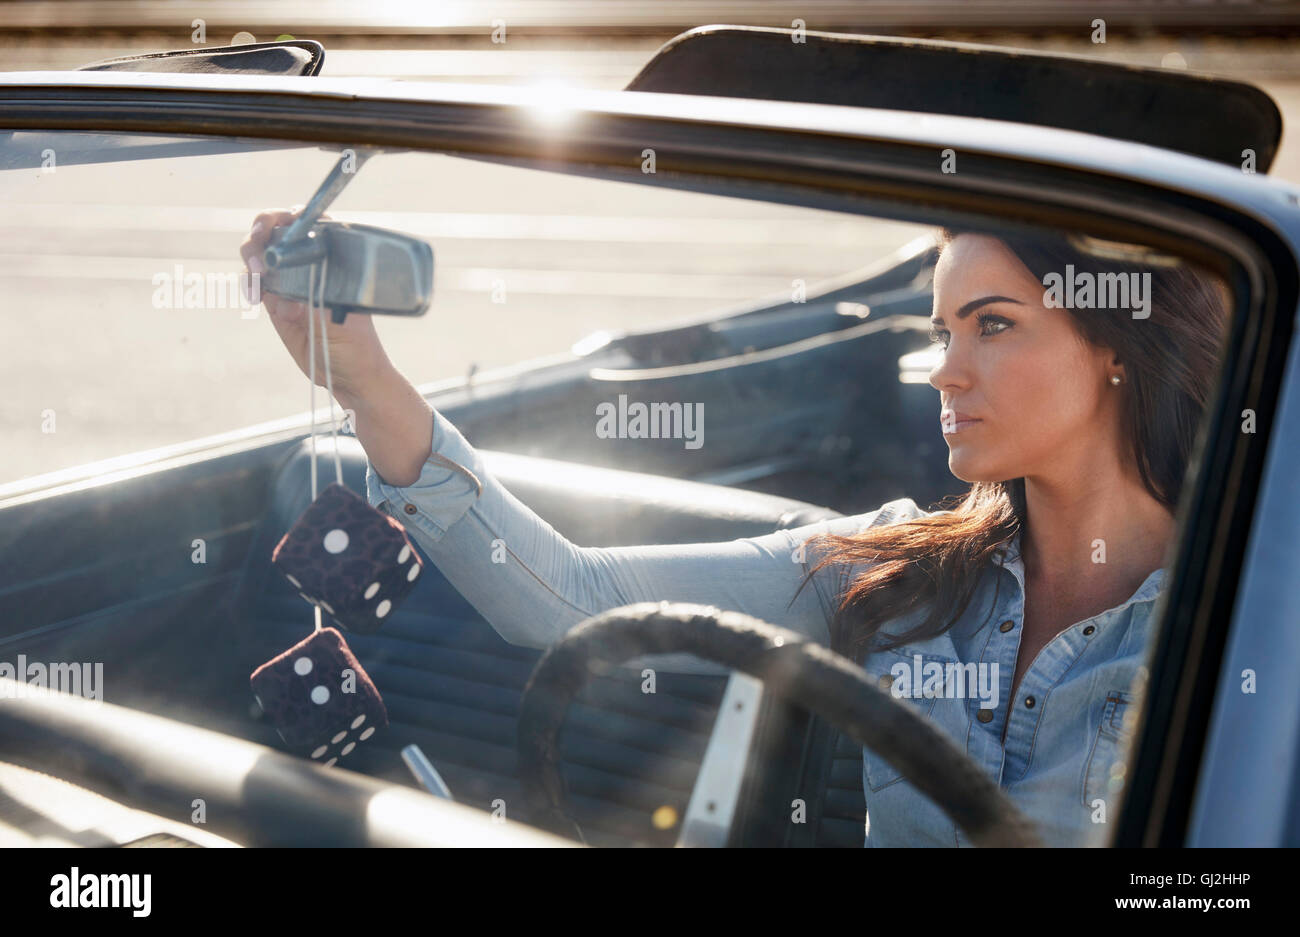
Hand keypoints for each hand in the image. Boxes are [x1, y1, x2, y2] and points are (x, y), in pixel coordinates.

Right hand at [240, 208, 392, 403]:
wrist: (350, 377)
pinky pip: (256, 282)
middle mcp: (311, 265)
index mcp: (335, 260)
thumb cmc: (357, 346)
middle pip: (277, 232)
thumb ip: (312, 307)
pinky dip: (250, 283)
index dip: (288, 217)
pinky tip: (257, 297)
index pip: (309, 223)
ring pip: (261, 254)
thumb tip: (285, 299)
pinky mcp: (277, 302)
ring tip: (257, 279)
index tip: (278, 225)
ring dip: (251, 258)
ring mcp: (292, 282)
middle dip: (261, 232)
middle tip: (256, 249)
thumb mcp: (340, 324)